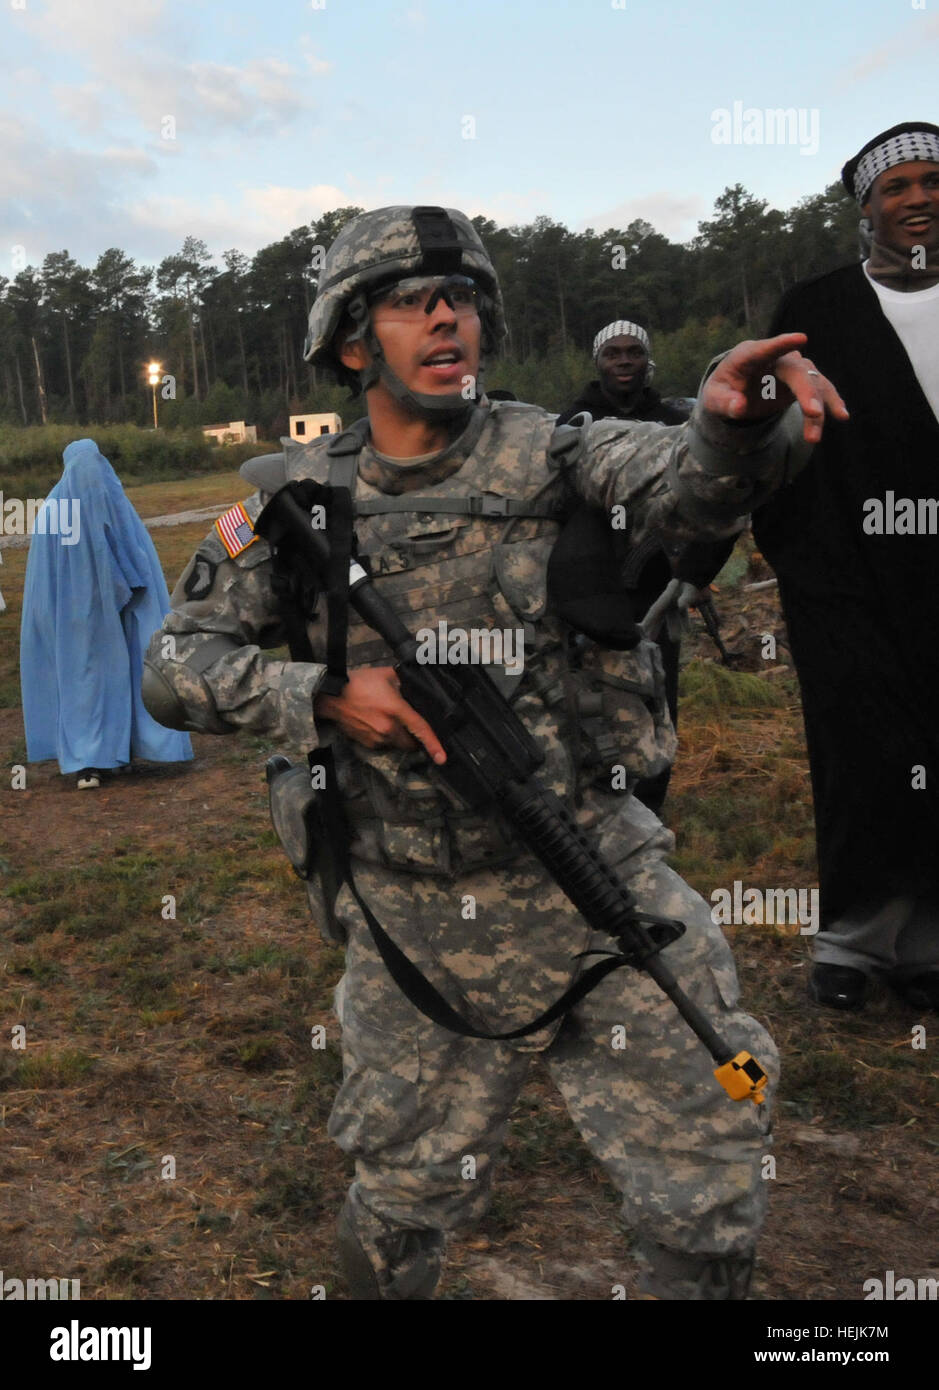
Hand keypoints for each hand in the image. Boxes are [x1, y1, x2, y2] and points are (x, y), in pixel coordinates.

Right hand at [313, 666, 446, 763]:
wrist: (332, 696)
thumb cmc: (358, 683)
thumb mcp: (386, 674)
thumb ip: (404, 680)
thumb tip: (417, 685)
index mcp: (395, 710)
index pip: (420, 729)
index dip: (433, 745)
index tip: (442, 758)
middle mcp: (388, 727)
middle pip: (410, 743)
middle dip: (414, 738)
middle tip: (409, 725)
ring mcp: (376, 737)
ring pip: (397, 744)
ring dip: (398, 737)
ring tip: (388, 720)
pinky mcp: (367, 743)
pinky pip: (383, 744)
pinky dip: (385, 737)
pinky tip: (376, 723)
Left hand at [700, 333, 848, 444]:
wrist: (735, 391)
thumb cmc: (723, 390)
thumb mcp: (714, 399)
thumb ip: (725, 402)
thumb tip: (739, 406)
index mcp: (749, 355)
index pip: (765, 348)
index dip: (782, 343)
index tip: (801, 339)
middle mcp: (776, 357)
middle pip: (796, 370)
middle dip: (806, 392)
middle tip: (813, 413)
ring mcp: (792, 367)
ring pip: (811, 383)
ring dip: (817, 408)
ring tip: (814, 438)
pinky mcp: (803, 381)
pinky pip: (819, 390)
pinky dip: (830, 402)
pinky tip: (841, 415)